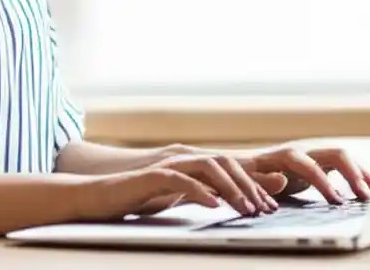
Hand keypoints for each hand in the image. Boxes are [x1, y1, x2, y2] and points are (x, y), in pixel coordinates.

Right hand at [72, 152, 285, 220]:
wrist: (98, 196)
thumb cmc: (137, 199)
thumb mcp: (176, 198)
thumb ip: (201, 194)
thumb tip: (228, 201)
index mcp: (191, 165)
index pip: (230, 167)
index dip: (254, 183)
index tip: (271, 205)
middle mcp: (183, 160)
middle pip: (226, 162)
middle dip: (250, 184)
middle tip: (265, 209)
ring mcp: (167, 165)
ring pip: (208, 167)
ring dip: (231, 188)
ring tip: (245, 209)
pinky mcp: (151, 177)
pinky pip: (180, 180)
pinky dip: (199, 192)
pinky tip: (213, 206)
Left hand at [238, 145, 369, 203]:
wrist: (246, 165)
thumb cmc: (247, 176)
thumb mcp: (249, 181)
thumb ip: (263, 182)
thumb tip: (283, 179)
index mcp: (285, 156)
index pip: (310, 166)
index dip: (324, 183)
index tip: (337, 201)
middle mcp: (304, 150)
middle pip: (335, 154)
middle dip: (352, 174)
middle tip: (365, 196)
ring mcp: (314, 154)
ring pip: (343, 158)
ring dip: (361, 174)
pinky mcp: (320, 162)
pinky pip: (343, 165)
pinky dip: (358, 175)